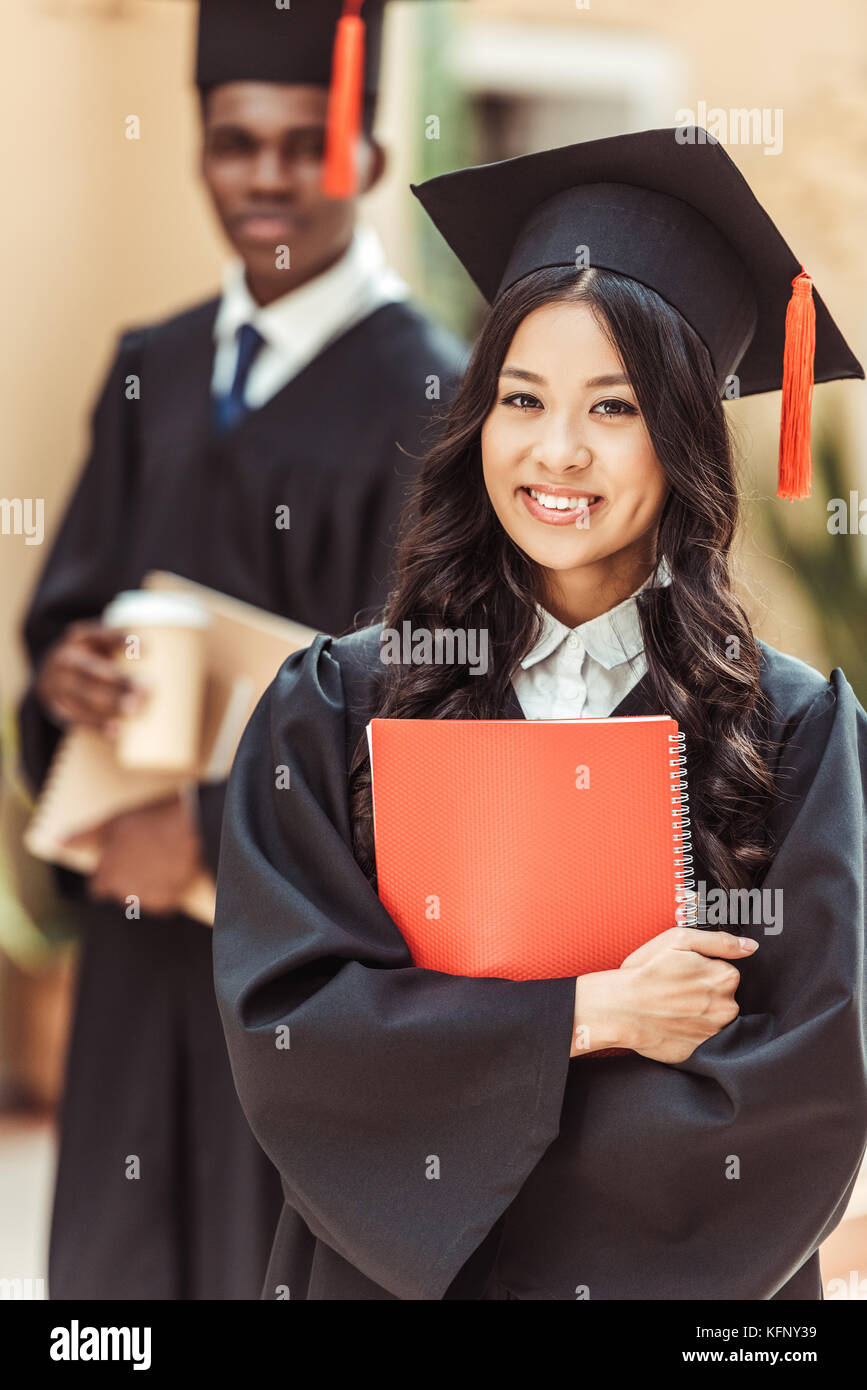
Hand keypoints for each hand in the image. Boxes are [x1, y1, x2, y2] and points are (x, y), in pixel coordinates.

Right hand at [34, 619, 148, 731]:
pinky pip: (76, 717)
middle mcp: (65, 659)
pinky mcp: (58, 706)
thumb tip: (160, 659)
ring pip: (84, 696)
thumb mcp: (103, 642)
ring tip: (137, 709)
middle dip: (119, 680)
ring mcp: (57, 684)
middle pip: (91, 670)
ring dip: (111, 704)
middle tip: (147, 689)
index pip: (100, 636)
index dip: (122, 642)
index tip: (149, 650)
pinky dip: (96, 725)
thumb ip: (126, 646)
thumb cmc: (92, 655)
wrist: (52, 672)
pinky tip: (117, 730)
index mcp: (79, 637)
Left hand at [66, 793, 203, 915]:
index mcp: (107, 874)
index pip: (99, 888)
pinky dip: (166, 892)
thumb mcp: (112, 822)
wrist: (189, 825)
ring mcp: (144, 898)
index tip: (122, 863)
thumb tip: (57, 842)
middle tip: (146, 859)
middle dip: (130, 880)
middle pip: (121, 894)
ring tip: (161, 863)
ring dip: (147, 887)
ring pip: (141, 899)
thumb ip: (83, 836)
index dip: (110, 875)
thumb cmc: (149, 819)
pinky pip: (162, 903)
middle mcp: (122, 891)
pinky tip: (172, 873)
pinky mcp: (166, 903)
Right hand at [571, 928, 758, 1062]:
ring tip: (671, 1007)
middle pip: (723, 997)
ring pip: (713, 1019)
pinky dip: (689, 1032)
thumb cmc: (645, 972)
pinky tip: (671, 1023)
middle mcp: (727, 1008)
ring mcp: (714, 1033)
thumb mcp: (679, 940)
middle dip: (704, 992)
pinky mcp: (699, 1052)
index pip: (726, 971)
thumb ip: (720, 941)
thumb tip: (750, 946)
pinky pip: (702, 1040)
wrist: (618, 1009)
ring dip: (699, 1014)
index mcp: (725, 977)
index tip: (683, 971)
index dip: (703, 969)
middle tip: (675, 990)